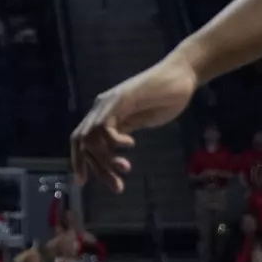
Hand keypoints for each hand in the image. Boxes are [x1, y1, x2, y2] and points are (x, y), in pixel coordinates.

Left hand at [71, 53, 198, 191]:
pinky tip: (131, 145)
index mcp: (103, 115)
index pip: (80, 141)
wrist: (182, 75)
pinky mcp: (121, 98)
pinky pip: (105, 125)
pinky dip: (114, 140)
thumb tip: (111, 155)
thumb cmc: (165, 98)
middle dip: (95, 167)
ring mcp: (109, 103)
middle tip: (116, 185)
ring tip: (126, 168)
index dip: (78, 161)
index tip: (83, 181)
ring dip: (106, 158)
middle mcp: (100, 109)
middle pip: (82, 142)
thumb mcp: (140, 121)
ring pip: (92, 137)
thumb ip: (123, 134)